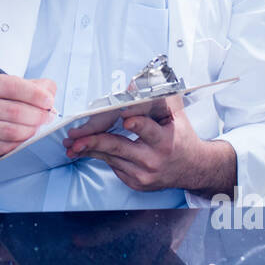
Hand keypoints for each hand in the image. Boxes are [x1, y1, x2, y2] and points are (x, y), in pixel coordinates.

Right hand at [0, 74, 56, 161]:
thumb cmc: (3, 104)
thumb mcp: (18, 88)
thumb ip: (38, 87)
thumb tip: (49, 97)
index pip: (12, 87)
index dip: (34, 94)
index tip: (48, 101)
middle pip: (15, 111)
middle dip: (38, 116)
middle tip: (48, 117)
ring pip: (12, 131)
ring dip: (32, 131)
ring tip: (39, 128)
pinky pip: (8, 148)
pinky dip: (22, 144)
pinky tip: (27, 139)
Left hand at [62, 93, 234, 193]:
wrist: (193, 169)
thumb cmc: (182, 138)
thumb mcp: (175, 115)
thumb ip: (157, 97)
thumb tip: (136, 82)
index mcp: (165, 141)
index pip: (148, 130)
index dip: (137, 124)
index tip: (125, 118)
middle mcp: (153, 159)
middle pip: (118, 147)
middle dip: (94, 141)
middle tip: (75, 138)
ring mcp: (143, 174)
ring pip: (110, 157)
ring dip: (89, 149)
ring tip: (71, 144)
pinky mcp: (136, 182)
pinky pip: (113, 166)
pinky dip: (100, 155)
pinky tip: (87, 149)